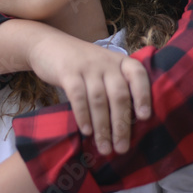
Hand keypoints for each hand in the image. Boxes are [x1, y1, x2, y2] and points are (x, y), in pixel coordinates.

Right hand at [28, 33, 149, 154]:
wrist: (48, 44)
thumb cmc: (81, 64)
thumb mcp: (103, 68)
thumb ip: (115, 87)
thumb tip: (126, 125)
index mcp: (120, 61)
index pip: (138, 75)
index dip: (143, 96)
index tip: (144, 118)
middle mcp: (106, 62)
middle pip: (119, 95)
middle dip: (121, 124)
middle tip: (121, 148)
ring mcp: (87, 66)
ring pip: (99, 100)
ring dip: (102, 127)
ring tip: (104, 147)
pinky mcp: (67, 72)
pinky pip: (77, 96)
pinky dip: (83, 115)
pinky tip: (86, 131)